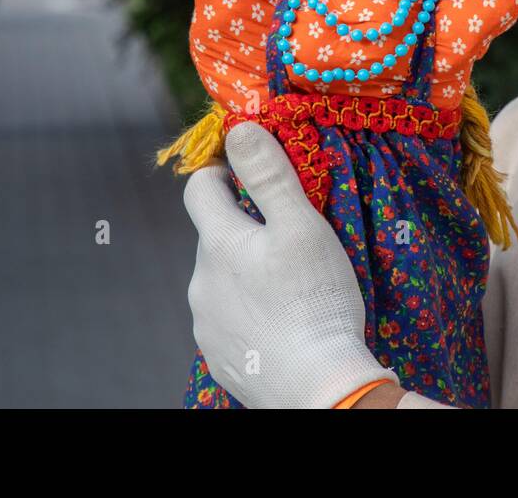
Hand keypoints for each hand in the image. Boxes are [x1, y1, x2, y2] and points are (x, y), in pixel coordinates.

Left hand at [182, 122, 397, 407]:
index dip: (224, 172)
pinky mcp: (219, 357)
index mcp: (218, 243)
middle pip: (214, 237)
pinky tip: (282, 322)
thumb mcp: (301, 225)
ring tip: (290, 287)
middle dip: (244, 229)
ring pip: (221, 280)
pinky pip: (229, 320)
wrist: (318, 388)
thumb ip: (269, 174)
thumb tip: (240, 128)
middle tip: (289, 238)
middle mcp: (201, 282)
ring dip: (247, 273)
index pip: (200, 188)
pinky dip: (251, 313)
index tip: (251, 175)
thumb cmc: (315, 301)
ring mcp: (206, 323)